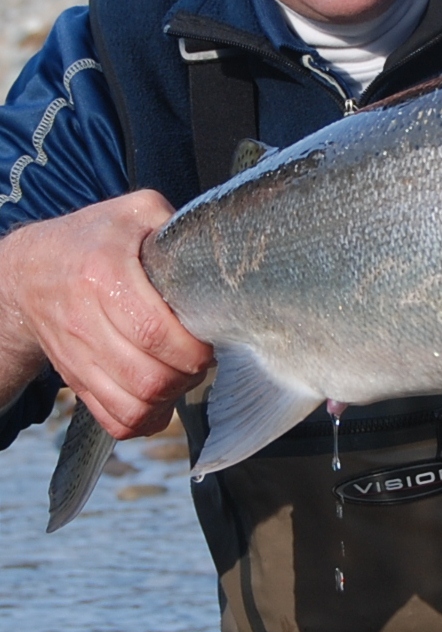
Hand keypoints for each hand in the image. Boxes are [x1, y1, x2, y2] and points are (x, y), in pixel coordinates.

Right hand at [0, 192, 213, 437]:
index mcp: (103, 274)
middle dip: (188, 375)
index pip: (153, 331)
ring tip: (185, 375)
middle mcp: (84, 320)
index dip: (190, 348)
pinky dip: (145, 420)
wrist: (30, 270)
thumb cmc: (95, 237)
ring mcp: (76, 355)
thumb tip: (220, 244)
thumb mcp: (135, 211)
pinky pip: (113, 419)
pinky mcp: (75, 379)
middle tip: (204, 358)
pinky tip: (163, 400)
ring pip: (131, 404)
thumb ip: (175, 223)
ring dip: (169, 399)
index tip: (210, 342)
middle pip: (146, 376)